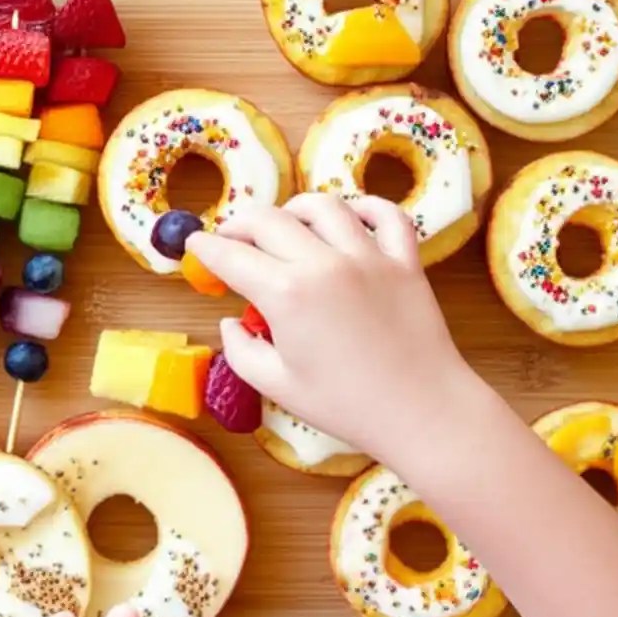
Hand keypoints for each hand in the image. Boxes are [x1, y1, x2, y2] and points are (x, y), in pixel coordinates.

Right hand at [188, 193, 484, 459]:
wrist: (422, 410)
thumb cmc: (345, 405)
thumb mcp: (276, 385)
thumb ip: (241, 350)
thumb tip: (231, 322)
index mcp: (285, 294)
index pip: (231, 256)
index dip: (205, 247)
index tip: (195, 245)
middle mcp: (323, 263)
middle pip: (268, 220)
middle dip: (239, 224)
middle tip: (231, 238)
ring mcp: (368, 256)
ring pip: (323, 206)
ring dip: (293, 209)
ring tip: (285, 224)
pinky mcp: (404, 260)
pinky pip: (385, 215)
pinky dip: (364, 207)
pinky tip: (349, 218)